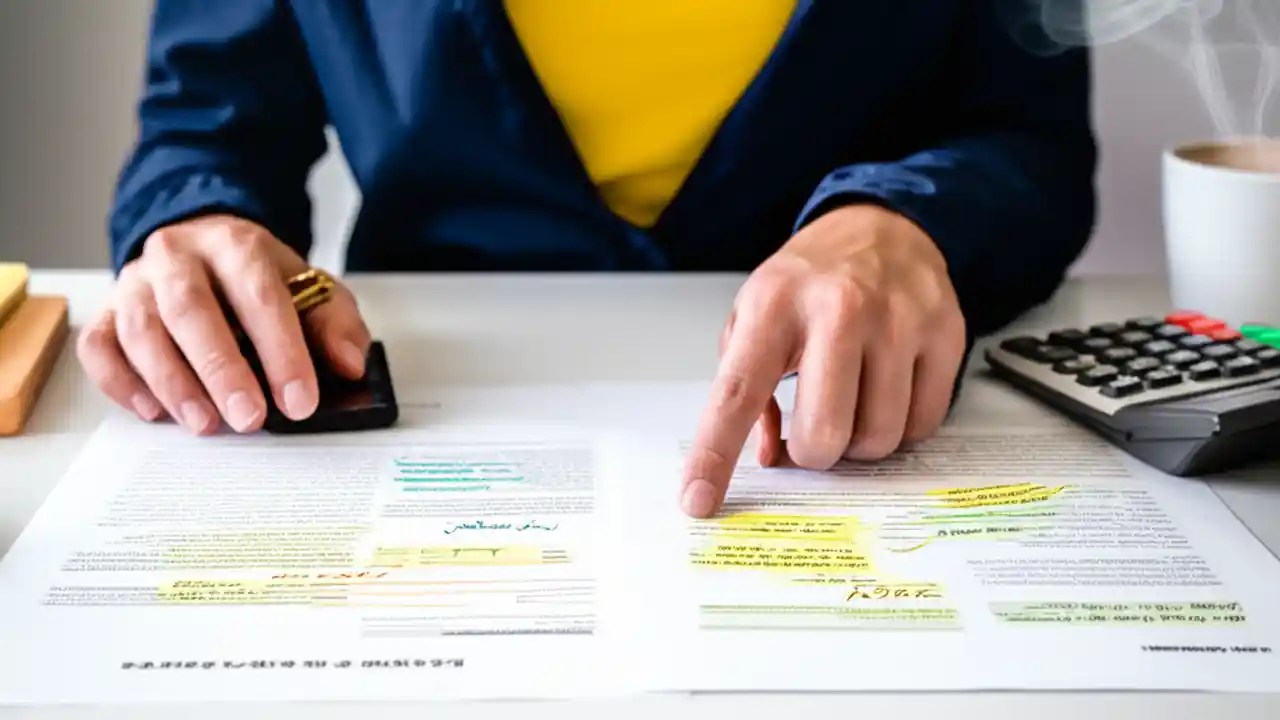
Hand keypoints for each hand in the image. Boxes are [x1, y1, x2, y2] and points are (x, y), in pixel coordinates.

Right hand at [78, 215, 371, 433]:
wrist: (206, 247)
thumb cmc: (259, 279)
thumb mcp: (311, 289)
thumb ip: (336, 324)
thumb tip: (350, 363)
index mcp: (236, 244)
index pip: (259, 295)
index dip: (282, 351)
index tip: (300, 400)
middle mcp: (178, 257)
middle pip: (191, 310)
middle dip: (221, 370)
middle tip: (250, 419)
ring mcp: (136, 283)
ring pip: (140, 329)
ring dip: (172, 383)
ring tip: (205, 424)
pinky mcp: (107, 312)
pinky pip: (98, 347)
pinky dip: (121, 382)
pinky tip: (153, 411)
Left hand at [681, 205, 966, 516]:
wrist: (881, 227)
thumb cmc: (808, 283)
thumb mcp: (754, 317)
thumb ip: (746, 388)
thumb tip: (770, 456)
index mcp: (775, 305)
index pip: (737, 394)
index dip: (715, 454)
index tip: (699, 500)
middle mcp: (840, 308)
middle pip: (823, 434)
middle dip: (812, 454)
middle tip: (811, 432)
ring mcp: (900, 320)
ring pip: (878, 438)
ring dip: (858, 443)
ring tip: (850, 405)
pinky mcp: (946, 333)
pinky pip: (922, 424)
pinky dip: (899, 426)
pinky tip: (886, 392)